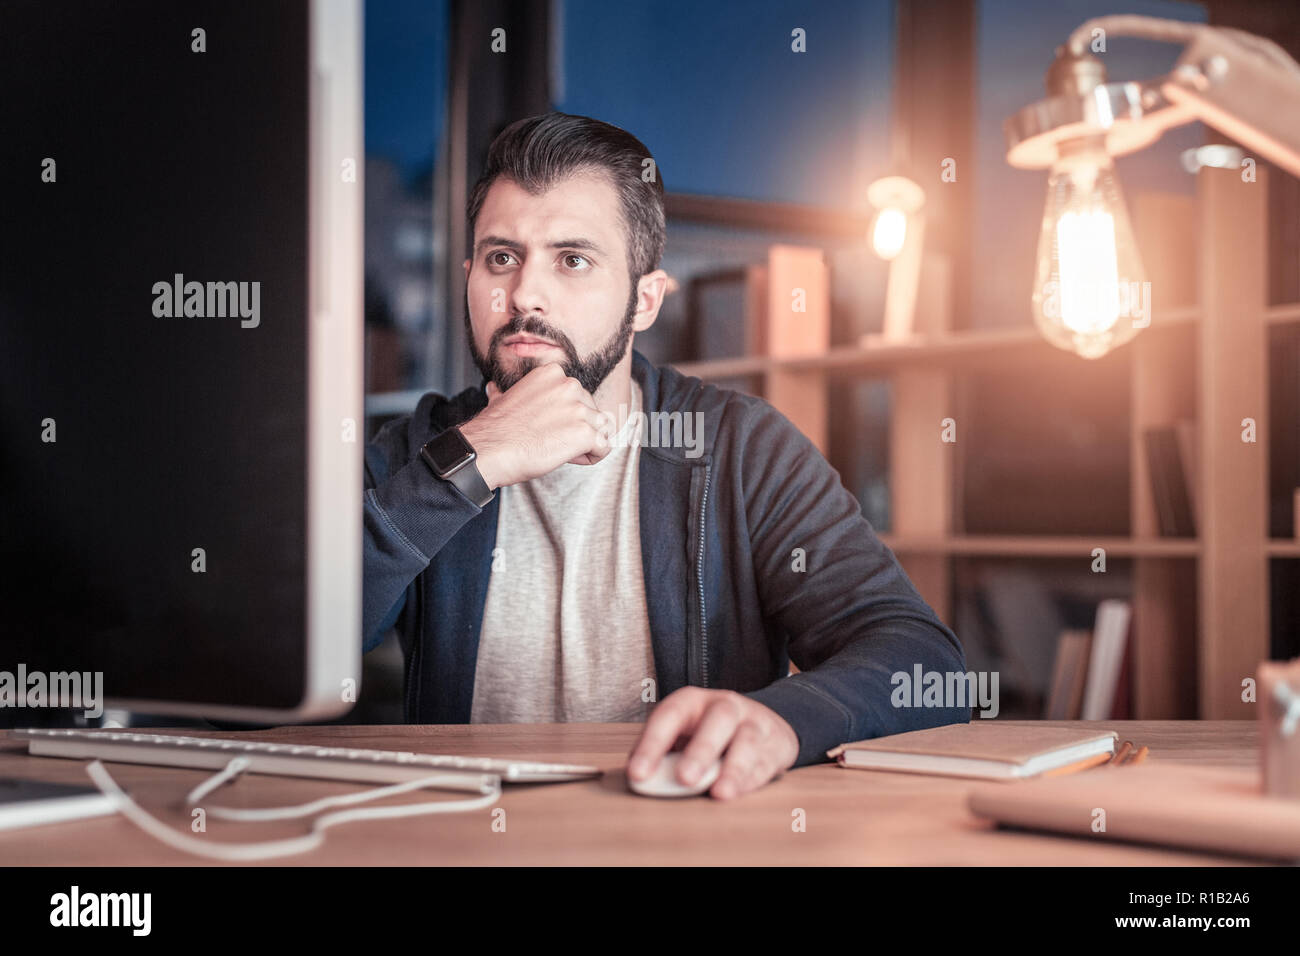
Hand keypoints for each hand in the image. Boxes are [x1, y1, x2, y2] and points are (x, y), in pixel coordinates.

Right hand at [459, 363, 616, 489]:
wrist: (488, 450)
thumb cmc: (494, 431)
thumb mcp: (502, 399)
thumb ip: (510, 393)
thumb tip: (494, 390)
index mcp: (552, 373)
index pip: (577, 395)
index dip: (565, 416)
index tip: (546, 427)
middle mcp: (569, 385)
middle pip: (592, 411)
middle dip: (578, 429)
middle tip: (552, 442)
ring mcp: (579, 409)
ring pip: (601, 428)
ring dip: (586, 443)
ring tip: (560, 451)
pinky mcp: (585, 433)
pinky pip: (604, 448)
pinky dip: (592, 457)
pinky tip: (569, 459)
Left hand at [626, 688, 799, 799]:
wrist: (763, 723)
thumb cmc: (709, 732)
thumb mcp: (682, 732)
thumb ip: (662, 753)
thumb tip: (638, 779)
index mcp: (693, 701)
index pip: (669, 716)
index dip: (652, 744)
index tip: (637, 774)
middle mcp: (726, 706)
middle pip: (717, 720)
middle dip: (701, 750)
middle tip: (684, 779)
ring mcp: (754, 723)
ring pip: (747, 741)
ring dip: (733, 769)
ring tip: (718, 794)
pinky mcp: (776, 744)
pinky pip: (764, 762)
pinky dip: (750, 780)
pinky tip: (736, 793)